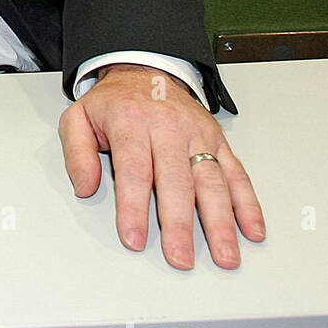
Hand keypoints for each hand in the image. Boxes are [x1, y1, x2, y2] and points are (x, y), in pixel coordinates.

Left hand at [60, 63, 264, 269]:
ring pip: (212, 180)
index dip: (134, 208)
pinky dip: (247, 203)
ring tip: (224, 255)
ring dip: (220, 221)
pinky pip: (236, 173)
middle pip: (176, 180)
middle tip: (180, 257)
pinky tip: (251, 229)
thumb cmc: (114, 102)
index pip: (134, 170)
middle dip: (179, 224)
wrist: (145, 70)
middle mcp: (168, 127)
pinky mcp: (218, 141)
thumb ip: (76, 153)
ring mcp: (197, 135)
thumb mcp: (79, 117)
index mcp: (130, 122)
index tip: (134, 239)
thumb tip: (84, 188)